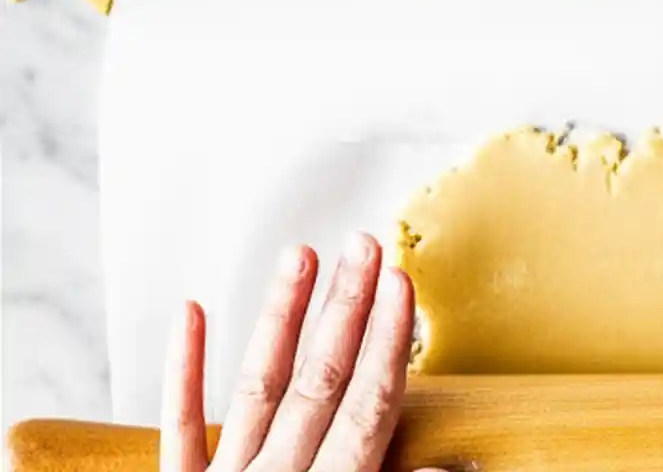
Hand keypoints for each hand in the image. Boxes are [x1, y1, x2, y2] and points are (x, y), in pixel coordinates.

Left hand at [161, 233, 440, 471]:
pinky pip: (182, 423)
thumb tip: (445, 466)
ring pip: (259, 385)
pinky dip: (185, 367)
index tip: (399, 284)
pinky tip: (192, 311)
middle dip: (346, 308)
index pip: (368, 409)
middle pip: (321, 381)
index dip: (386, 342)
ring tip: (300, 255)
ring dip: (282, 316)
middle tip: (364, 246)